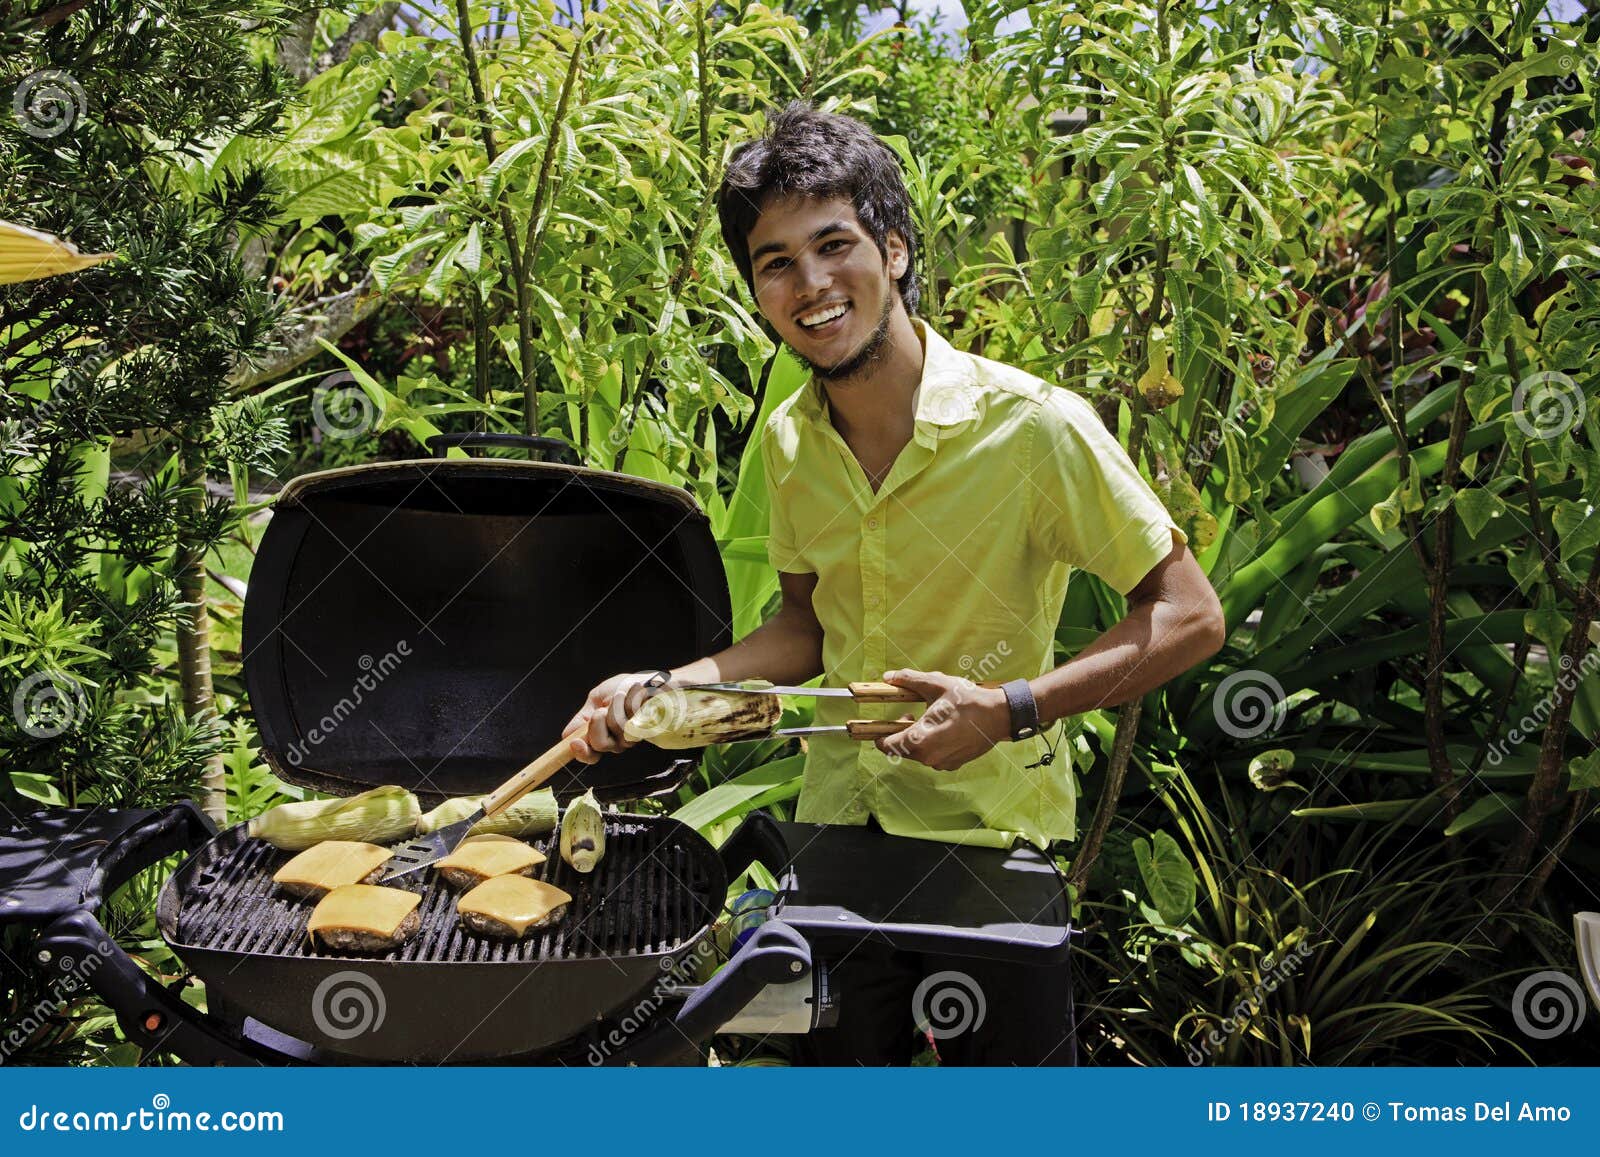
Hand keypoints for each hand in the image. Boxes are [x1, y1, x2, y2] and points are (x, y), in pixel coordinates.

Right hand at [561, 671, 669, 763]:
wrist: (648, 680)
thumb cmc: (624, 688)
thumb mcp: (596, 699)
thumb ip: (581, 718)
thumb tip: (565, 736)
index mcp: (601, 735)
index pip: (589, 755)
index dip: (581, 752)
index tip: (575, 743)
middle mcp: (616, 741)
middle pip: (599, 745)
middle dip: (597, 723)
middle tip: (603, 709)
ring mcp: (631, 737)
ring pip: (615, 730)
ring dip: (615, 707)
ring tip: (622, 696)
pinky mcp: (645, 730)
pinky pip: (631, 722)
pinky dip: (627, 704)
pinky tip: (632, 698)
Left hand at [873, 668, 1012, 770]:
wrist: (999, 716)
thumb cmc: (968, 700)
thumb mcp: (937, 684)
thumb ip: (909, 680)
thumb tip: (889, 677)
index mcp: (919, 739)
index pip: (887, 745)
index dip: (879, 735)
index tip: (881, 726)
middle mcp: (928, 757)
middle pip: (901, 749)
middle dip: (900, 733)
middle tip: (910, 715)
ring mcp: (941, 763)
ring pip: (918, 754)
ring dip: (916, 739)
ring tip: (929, 720)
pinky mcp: (953, 764)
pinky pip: (933, 757)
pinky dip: (932, 745)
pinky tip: (942, 729)